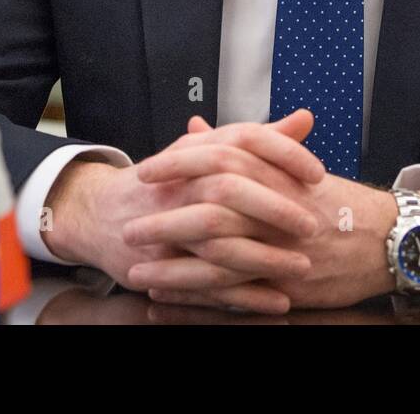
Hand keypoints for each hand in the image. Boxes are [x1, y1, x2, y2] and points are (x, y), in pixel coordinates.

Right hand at [42, 111, 325, 312]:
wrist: (103, 213)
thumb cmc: (169, 181)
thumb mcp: (209, 151)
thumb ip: (260, 139)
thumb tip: (305, 118)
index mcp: (198, 150)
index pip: (242, 140)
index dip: (282, 154)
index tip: (316, 174)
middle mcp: (181, 182)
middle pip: (228, 188)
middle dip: (274, 208)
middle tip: (311, 225)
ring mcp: (167, 224)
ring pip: (217, 240)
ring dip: (263, 257)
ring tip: (301, 267)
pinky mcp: (162, 264)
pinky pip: (207, 283)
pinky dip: (245, 295)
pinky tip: (277, 300)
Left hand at [131, 115, 419, 311]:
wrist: (387, 238)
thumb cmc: (335, 200)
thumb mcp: (289, 164)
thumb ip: (240, 145)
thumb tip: (195, 126)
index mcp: (276, 173)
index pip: (220, 161)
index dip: (178, 165)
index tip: (146, 171)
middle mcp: (278, 210)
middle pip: (213, 213)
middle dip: (166, 222)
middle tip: (130, 227)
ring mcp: (283, 249)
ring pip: (220, 259)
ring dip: (174, 268)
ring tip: (137, 271)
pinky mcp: (287, 284)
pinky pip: (236, 294)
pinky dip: (198, 297)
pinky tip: (168, 299)